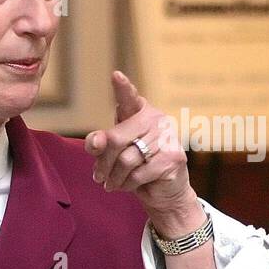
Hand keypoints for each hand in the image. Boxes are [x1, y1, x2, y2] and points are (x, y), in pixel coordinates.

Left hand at [84, 71, 204, 237]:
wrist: (165, 192)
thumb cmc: (137, 166)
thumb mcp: (113, 153)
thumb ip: (100, 144)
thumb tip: (95, 142)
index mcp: (141, 112)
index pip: (129, 98)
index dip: (123, 88)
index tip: (116, 76)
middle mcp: (157, 120)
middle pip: (116, 139)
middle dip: (103, 162)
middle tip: (97, 177)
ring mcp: (168, 138)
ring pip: (127, 159)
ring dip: (114, 177)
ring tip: (111, 183)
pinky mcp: (173, 158)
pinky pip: (138, 174)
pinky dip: (127, 184)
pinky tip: (126, 186)